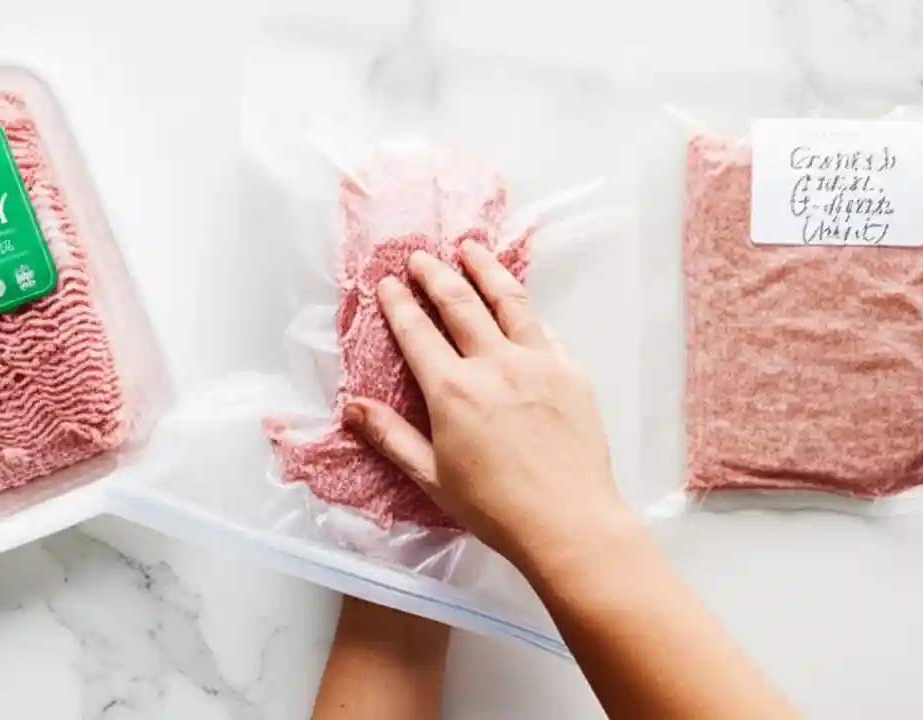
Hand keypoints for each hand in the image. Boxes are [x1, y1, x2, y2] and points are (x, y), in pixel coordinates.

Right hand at [343, 240, 626, 567]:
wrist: (569, 521)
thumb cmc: (495, 507)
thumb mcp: (432, 477)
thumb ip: (391, 437)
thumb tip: (351, 407)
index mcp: (453, 390)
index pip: (418, 332)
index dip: (400, 304)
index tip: (389, 283)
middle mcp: (494, 364)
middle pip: (460, 303)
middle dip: (436, 274)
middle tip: (421, 258)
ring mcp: (538, 362)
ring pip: (508, 301)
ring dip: (485, 271)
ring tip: (471, 250)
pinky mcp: (571, 371)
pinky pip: (544, 330)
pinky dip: (525, 311)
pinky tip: (519, 306)